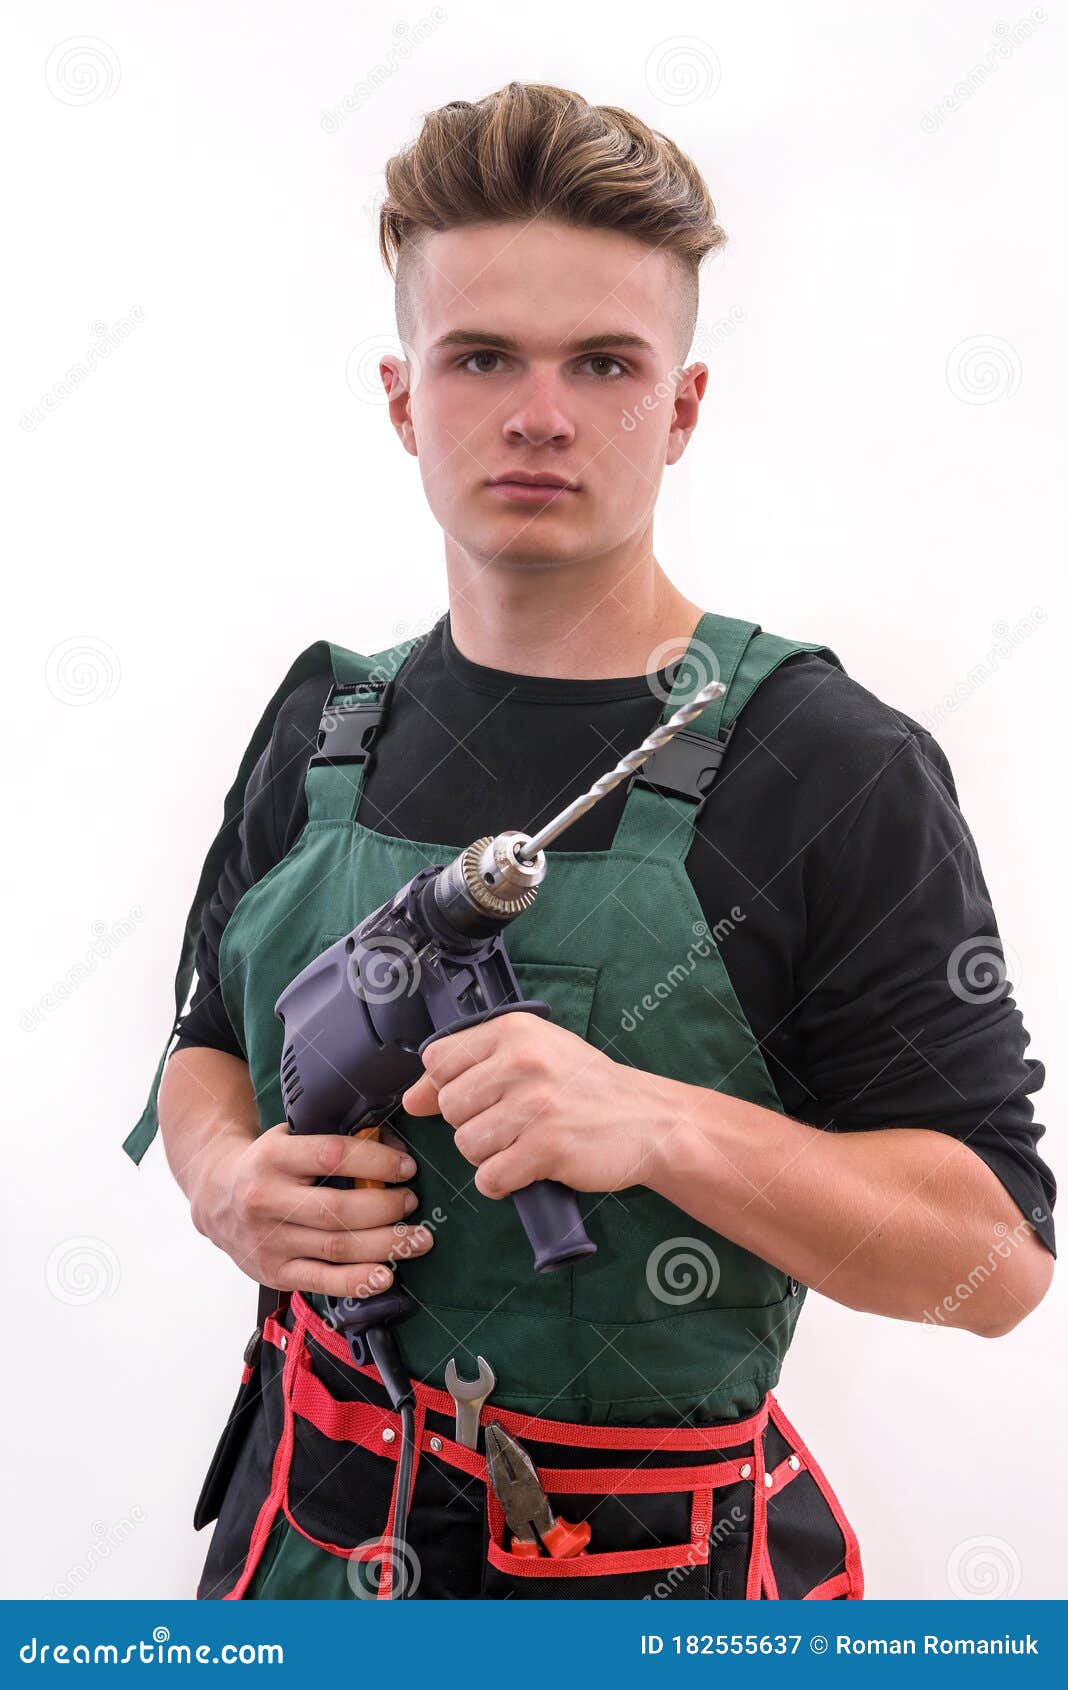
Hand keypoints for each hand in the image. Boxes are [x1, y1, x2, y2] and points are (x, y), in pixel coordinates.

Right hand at [189, 1124, 433, 1298]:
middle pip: (339, 1210)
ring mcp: (269, 1240)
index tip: (406, 1167)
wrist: (214, 1196)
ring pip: (337, 1247)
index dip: (377, 1161)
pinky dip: (357, 1281)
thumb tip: (393, 1148)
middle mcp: (267, 1200)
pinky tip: (385, 1275)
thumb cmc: (266, 1164)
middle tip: (410, 1202)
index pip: (333, 1156)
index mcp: (274, 1157)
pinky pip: (322, 1281)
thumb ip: (333, 1141)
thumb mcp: (291, 1137)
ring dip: (385, 1244)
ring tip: (416, 1239)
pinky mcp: (273, 1272)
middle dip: (386, 1207)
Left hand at [401, 1011, 669, 1198]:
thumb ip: (469, 1071)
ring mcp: (535, 1105)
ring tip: (525, 1143)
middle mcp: (522, 1061)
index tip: (482, 1096)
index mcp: (514, 1031)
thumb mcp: (531, 1058)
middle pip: (450, 1108)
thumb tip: (411, 1100)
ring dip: (491, 1155)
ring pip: (466, 1146)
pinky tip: (529, 1168)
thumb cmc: (585, 1088)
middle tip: (514, 1123)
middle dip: (474, 1124)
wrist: (649, 1120)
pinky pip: (490, 1178)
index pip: (437, 1060)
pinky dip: (504, 1183)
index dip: (450, 1086)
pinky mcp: (547, 1148)